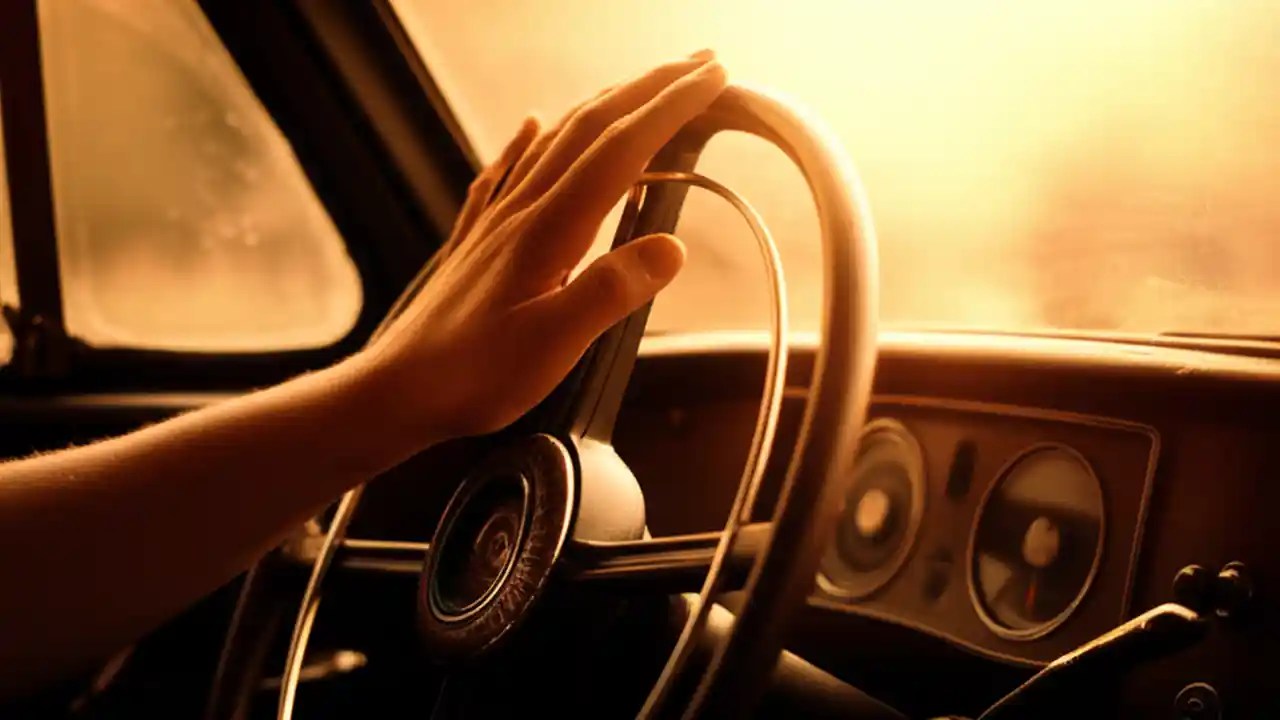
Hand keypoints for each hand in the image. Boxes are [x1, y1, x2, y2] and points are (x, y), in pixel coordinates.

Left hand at [354, 52, 725, 446]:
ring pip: (556, 140)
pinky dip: (532, 138)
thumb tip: (673, 248)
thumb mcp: (553, 344)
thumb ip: (611, 291)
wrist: (398, 389)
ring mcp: (497, 219)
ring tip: (641, 86)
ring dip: (605, 104)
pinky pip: (509, 169)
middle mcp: (523, 209)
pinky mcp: (479, 238)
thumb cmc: (472, 375)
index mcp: (548, 229)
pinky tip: (532, 126)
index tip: (713, 78)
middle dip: (649, 88)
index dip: (669, 108)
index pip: (621, 150)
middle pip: (592, 128)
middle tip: (699, 65)